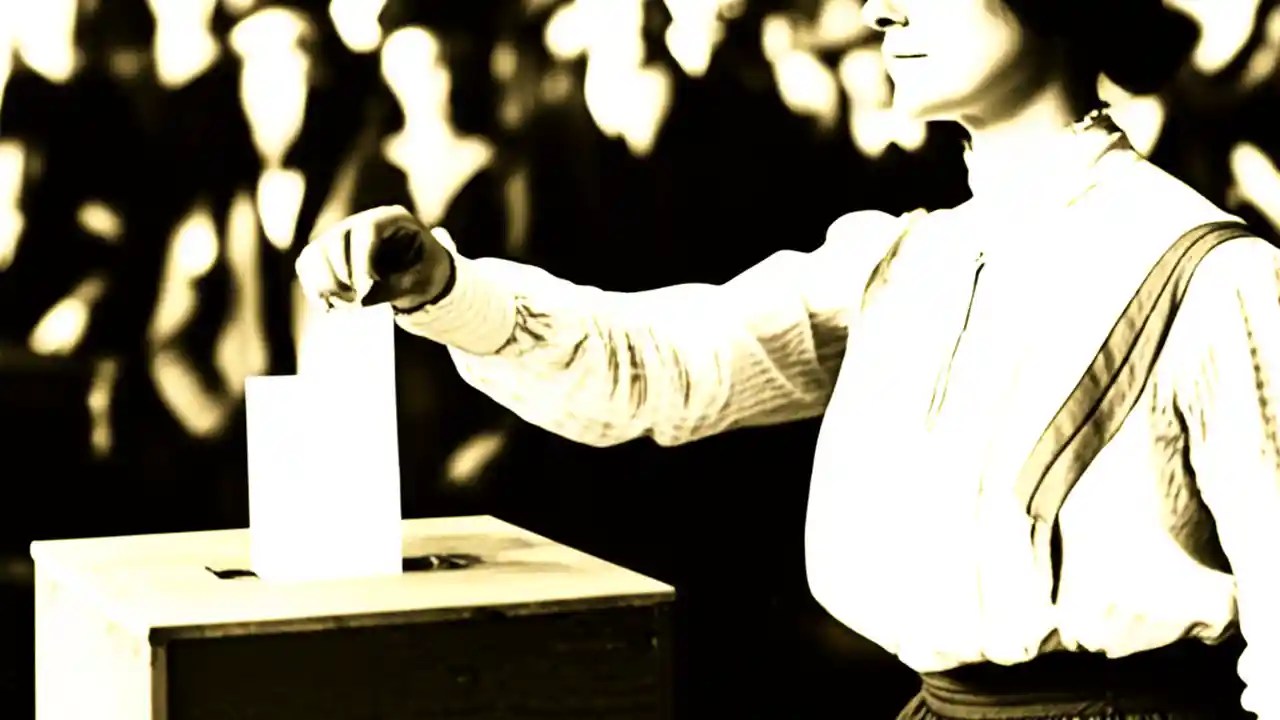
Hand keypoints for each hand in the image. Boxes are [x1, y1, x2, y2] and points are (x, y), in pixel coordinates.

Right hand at [295, 205, 454, 311]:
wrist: (418, 274)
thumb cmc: (425, 272)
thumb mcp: (423, 280)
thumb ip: (397, 287)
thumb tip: (363, 298)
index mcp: (391, 218)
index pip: (368, 228)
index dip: (363, 259)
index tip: (366, 288)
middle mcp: (361, 221)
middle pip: (336, 240)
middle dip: (342, 276)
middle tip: (357, 303)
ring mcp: (341, 234)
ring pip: (316, 252)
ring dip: (325, 282)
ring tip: (344, 305)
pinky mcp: (327, 252)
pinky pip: (308, 264)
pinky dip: (313, 287)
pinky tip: (328, 306)